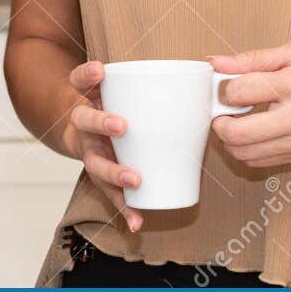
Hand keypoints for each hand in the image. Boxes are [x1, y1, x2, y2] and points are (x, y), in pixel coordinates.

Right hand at [58, 60, 143, 232]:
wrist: (81, 132)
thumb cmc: (114, 108)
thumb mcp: (120, 91)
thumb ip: (153, 85)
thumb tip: (209, 75)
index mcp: (90, 98)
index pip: (80, 80)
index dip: (88, 74)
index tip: (100, 70)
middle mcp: (83, 123)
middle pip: (84, 119)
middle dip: (101, 122)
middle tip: (121, 126)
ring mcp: (88, 151)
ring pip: (93, 162)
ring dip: (113, 172)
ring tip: (133, 179)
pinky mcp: (99, 176)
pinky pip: (110, 194)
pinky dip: (124, 208)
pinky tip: (137, 221)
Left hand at [210, 43, 290, 167]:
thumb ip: (253, 59)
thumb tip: (217, 63)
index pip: (239, 93)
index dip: (226, 89)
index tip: (230, 87)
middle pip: (237, 133)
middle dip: (220, 123)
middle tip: (223, 113)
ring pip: (247, 153)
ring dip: (232, 140)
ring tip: (239, 122)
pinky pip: (263, 162)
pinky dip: (250, 151)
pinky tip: (256, 135)